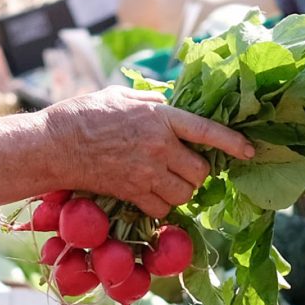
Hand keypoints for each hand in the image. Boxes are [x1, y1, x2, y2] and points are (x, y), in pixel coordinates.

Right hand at [48, 88, 253, 219]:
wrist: (54, 145)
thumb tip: (176, 103)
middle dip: (198, 171)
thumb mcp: (123, 96)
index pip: (207, 131)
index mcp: (159, 117)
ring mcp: (146, 173)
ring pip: (185, 192)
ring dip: (182, 189)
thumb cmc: (85, 114)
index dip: (233, 142)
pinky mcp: (133, 194)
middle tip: (185, 166)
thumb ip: (155, 103)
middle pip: (200, 170)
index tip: (250, 151)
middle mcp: (158, 146)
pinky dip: (163, 205)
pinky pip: (164, 208)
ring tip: (167, 180)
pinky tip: (151, 193)